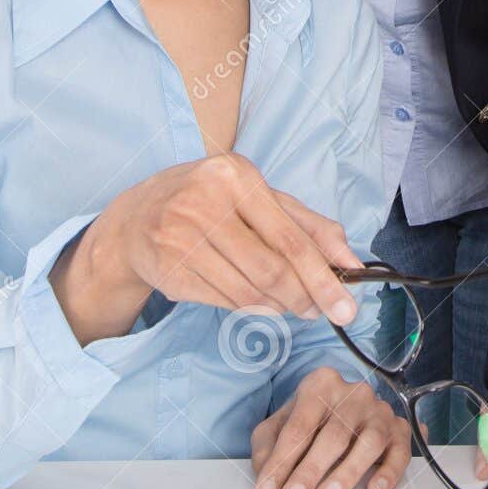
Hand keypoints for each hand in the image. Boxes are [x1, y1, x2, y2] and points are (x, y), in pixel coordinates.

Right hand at [53, 151, 361, 344]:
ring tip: (292, 304)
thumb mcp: (261, 198)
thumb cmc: (212, 201)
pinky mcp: (167, 272)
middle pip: (271, 270)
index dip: (323, 276)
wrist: (136, 217)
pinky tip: (257, 299)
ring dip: (279, 306)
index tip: (346, 304)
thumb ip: (309, 226)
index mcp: (236, 177)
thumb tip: (351, 262)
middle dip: (305, 297)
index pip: (290, 239)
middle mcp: (204, 205)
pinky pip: (224, 302)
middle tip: (322, 311)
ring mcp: (180, 240)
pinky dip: (250, 307)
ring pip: (248, 292)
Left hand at [251, 366, 411, 488]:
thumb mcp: (278, 425)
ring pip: (369, 441)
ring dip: (348, 472)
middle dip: (310, 470)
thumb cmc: (308, 419)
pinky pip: (401, 450)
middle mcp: (355, 393)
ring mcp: (380, 410)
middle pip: (334, 434)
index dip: (281, 461)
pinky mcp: (400, 428)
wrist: (345, 406)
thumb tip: (267, 479)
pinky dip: (390, 472)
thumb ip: (266, 448)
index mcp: (321, 385)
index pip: (299, 426)